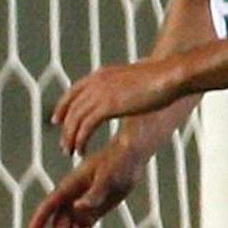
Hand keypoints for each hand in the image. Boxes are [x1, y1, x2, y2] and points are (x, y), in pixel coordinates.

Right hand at [27, 148, 140, 227]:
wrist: (130, 157)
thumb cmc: (119, 162)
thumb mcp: (108, 178)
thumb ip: (94, 195)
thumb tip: (78, 210)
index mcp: (68, 188)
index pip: (47, 208)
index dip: (37, 223)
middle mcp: (70, 199)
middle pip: (59, 226)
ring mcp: (80, 207)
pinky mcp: (92, 213)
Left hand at [51, 56, 184, 156]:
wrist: (170, 75)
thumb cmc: (163, 78)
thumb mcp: (135, 80)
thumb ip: (124, 87)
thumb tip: (128, 93)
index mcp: (101, 75)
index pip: (73, 92)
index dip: (63, 107)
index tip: (57, 120)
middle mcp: (96, 82)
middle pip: (71, 108)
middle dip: (65, 128)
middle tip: (64, 145)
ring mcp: (100, 93)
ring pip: (75, 119)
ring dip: (70, 138)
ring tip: (70, 152)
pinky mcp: (107, 106)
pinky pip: (85, 127)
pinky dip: (80, 140)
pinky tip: (81, 151)